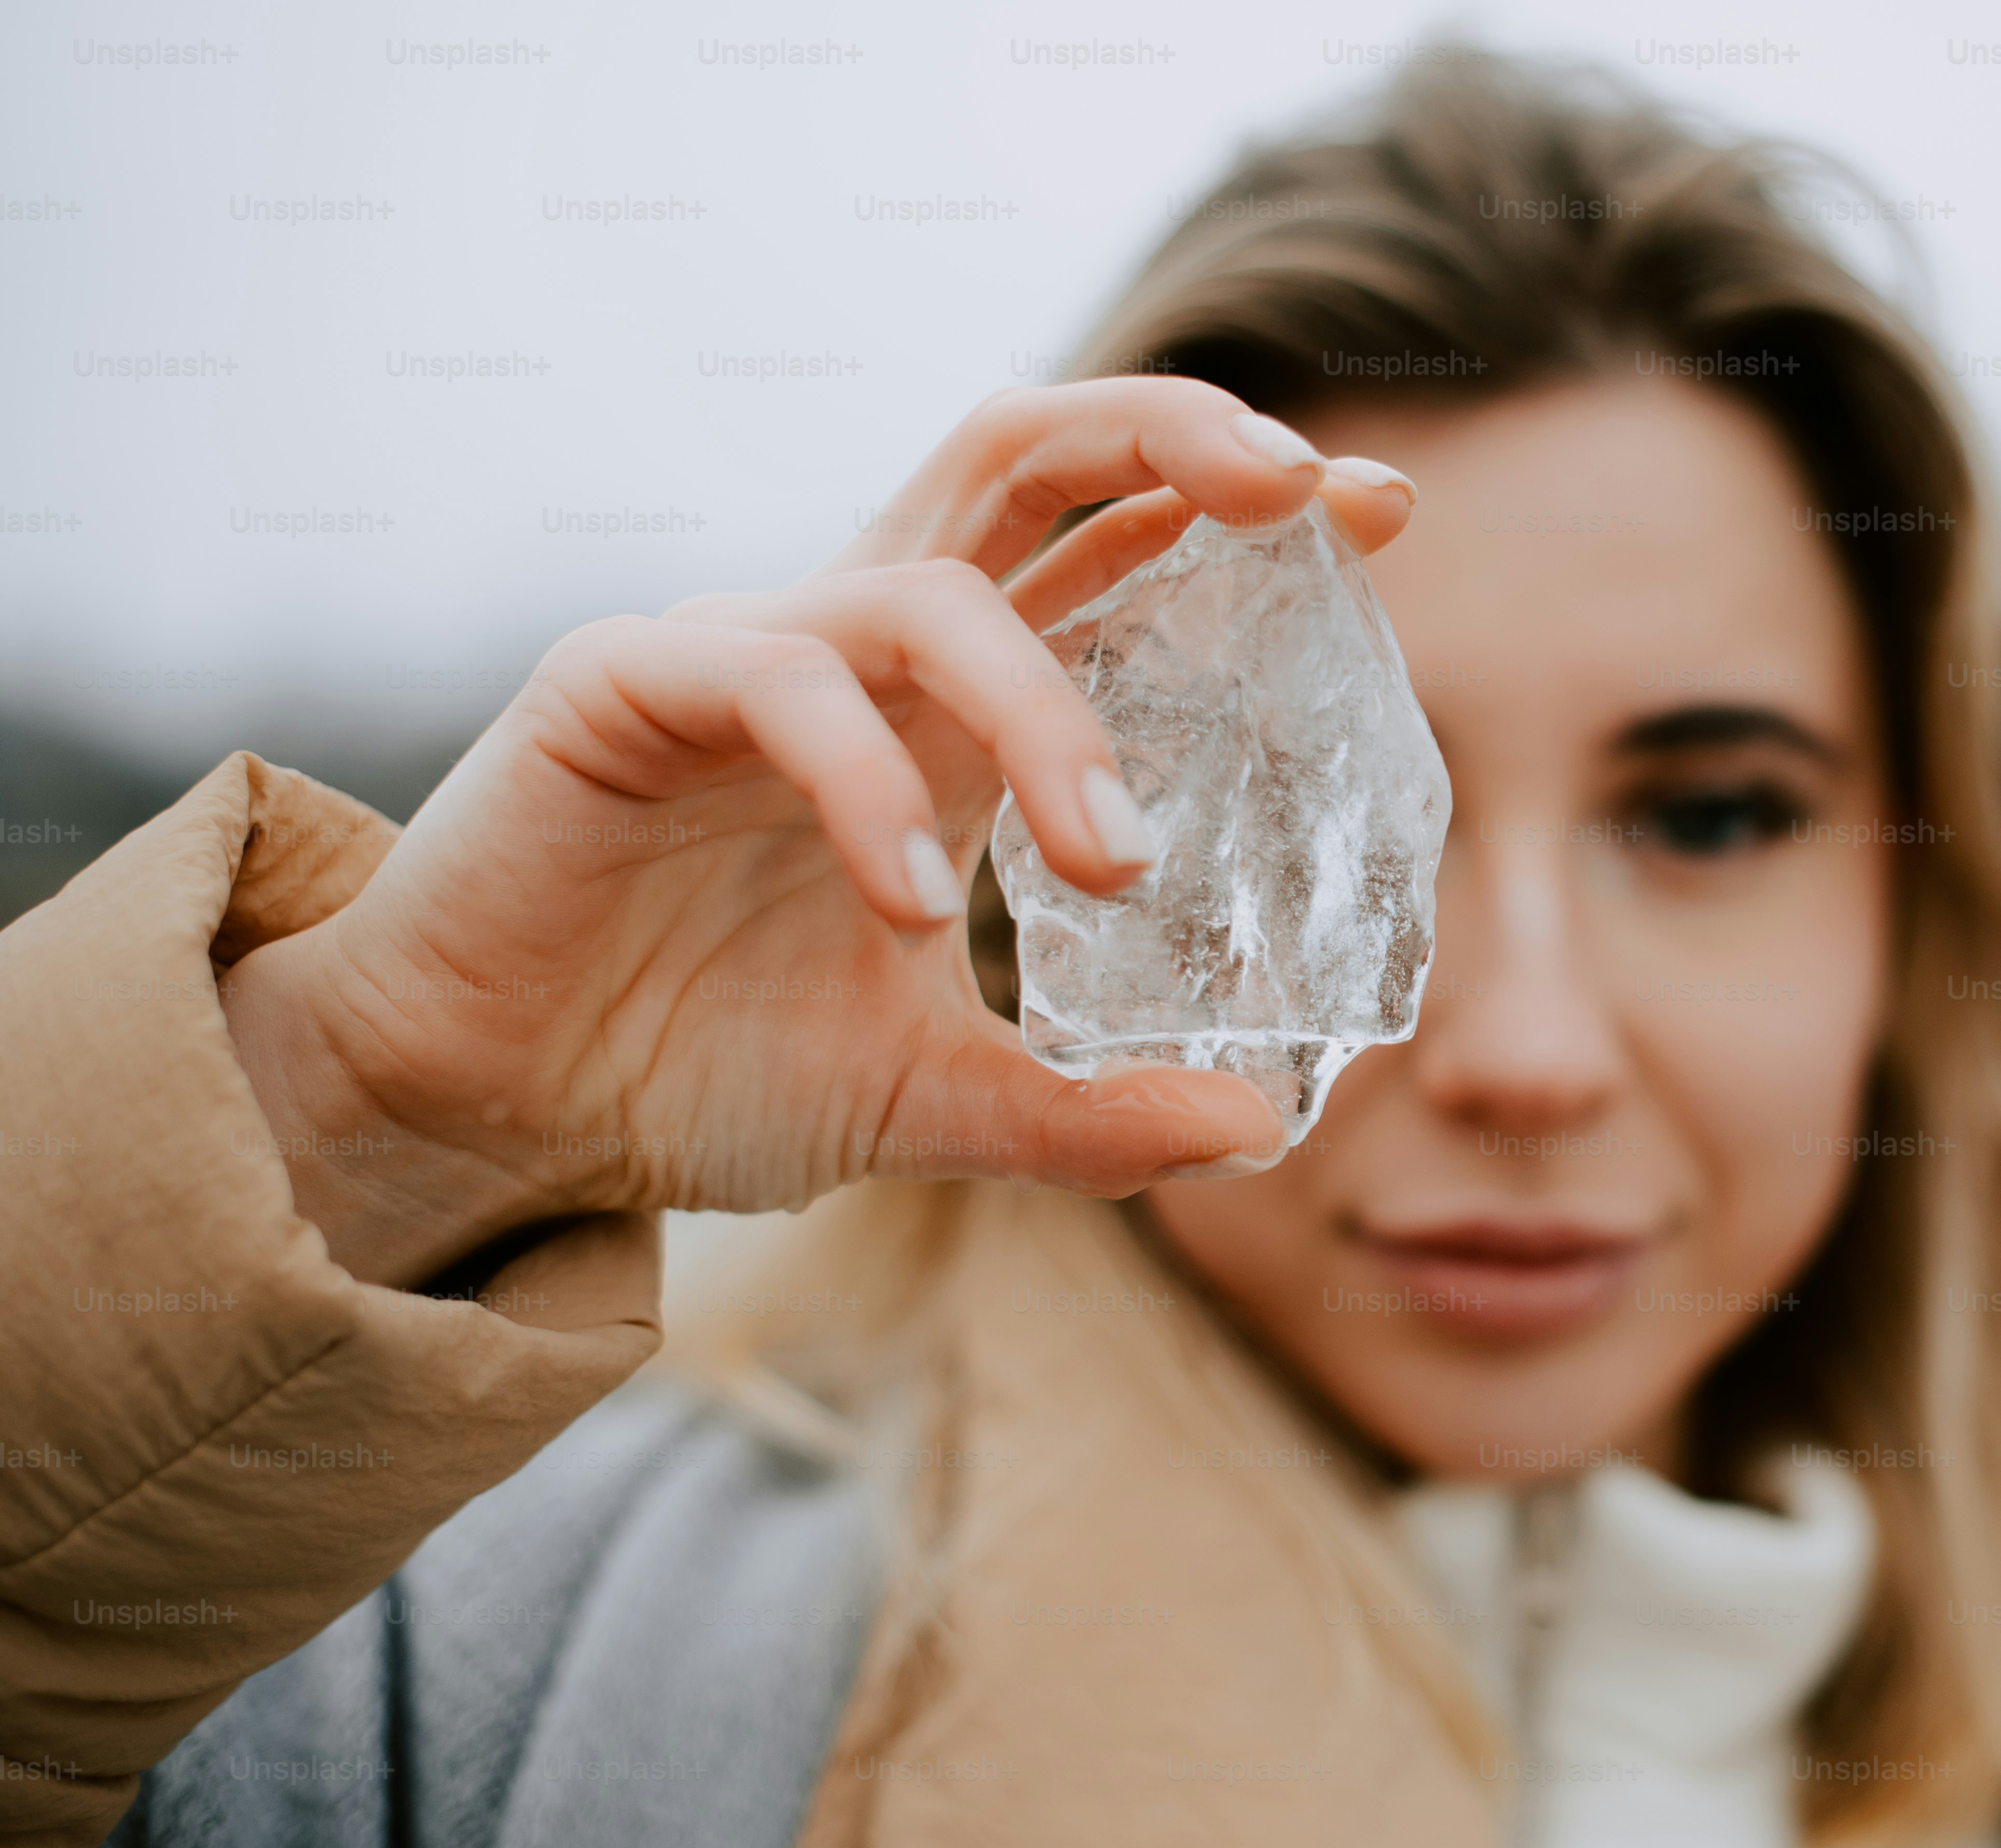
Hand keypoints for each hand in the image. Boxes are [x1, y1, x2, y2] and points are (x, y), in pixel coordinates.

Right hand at [222, 379, 1419, 1289]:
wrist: (499, 1117)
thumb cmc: (698, 1071)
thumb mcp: (936, 1104)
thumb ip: (1090, 1119)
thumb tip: (1259, 1137)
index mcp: (946, 715)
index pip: (1106, 548)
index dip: (1230, 501)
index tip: (1380, 513)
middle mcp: (859, 652)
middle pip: (1021, 451)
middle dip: (1166, 436)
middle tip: (1297, 489)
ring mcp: (740, 651)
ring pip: (923, 589)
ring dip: (1043, 711)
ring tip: (1110, 857)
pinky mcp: (622, 684)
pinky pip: (775, 681)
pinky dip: (863, 784)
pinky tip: (908, 908)